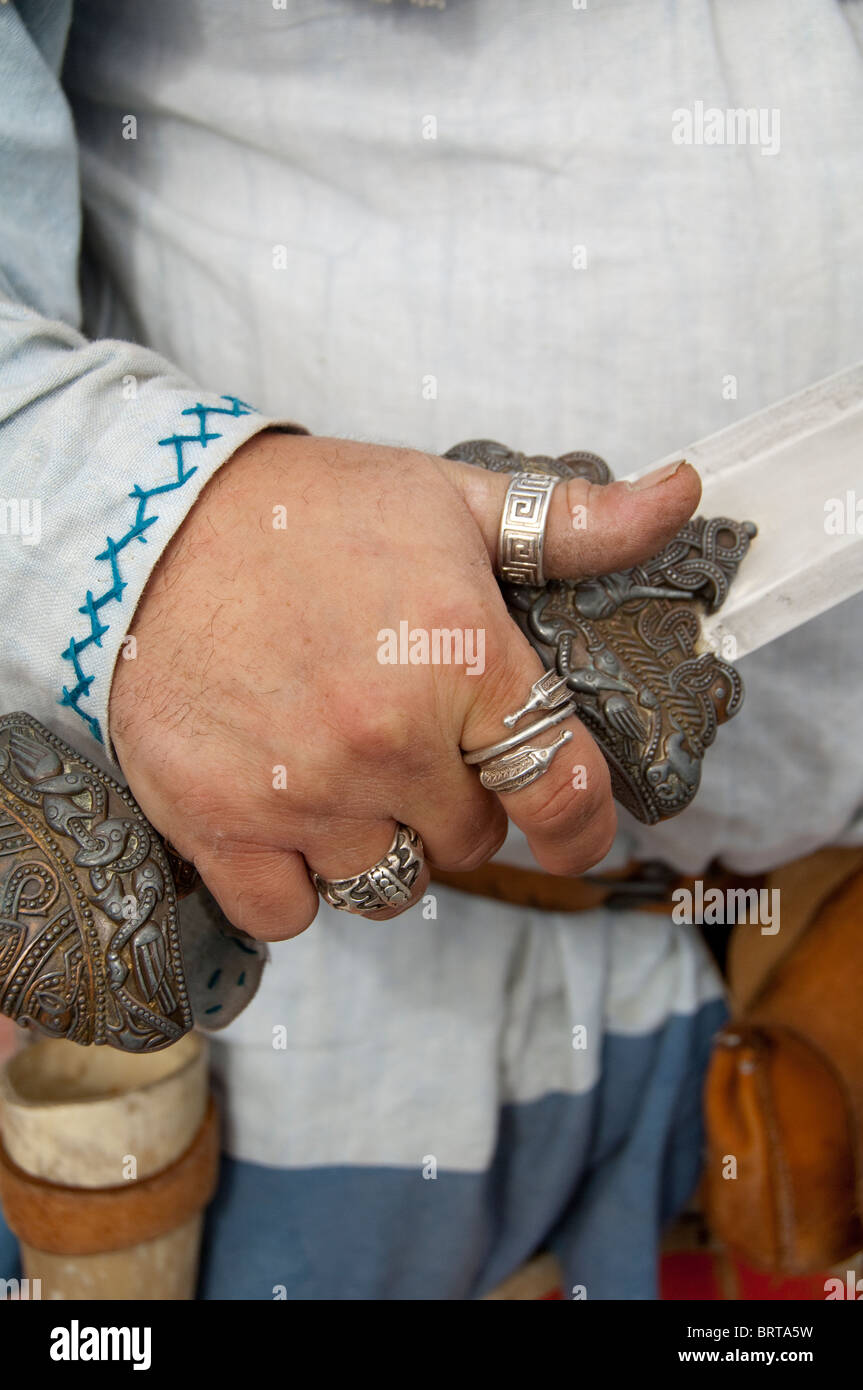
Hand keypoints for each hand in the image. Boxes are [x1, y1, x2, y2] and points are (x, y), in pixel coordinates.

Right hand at [110, 432, 698, 938]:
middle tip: (418, 749)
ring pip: (389, 885)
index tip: (573, 834)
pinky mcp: (218, 823)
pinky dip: (299, 882)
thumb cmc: (308, 512)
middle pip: (472, 842)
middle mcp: (387, 740)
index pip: (562, 789)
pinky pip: (293, 912)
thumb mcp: (448, 499)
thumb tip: (679, 496)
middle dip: (461, 804)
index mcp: (461, 659)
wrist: (151, 522)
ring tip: (351, 782)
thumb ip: (570, 523)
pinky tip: (291, 819)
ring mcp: (301, 793)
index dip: (582, 827)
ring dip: (384, 846)